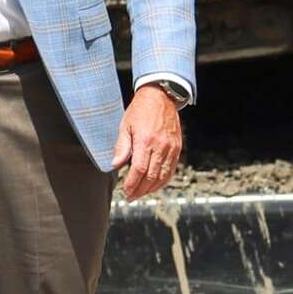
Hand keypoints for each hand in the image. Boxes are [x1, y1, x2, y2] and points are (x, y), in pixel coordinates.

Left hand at [116, 84, 182, 200]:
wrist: (161, 96)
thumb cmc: (140, 110)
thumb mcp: (125, 125)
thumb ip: (121, 147)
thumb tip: (115, 165)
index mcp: (145, 140)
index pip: (139, 170)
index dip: (132, 184)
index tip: (125, 191)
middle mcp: (160, 146)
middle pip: (151, 176)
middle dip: (140, 190)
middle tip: (131, 196)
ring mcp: (171, 148)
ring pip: (162, 176)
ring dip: (151, 189)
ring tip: (141, 194)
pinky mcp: (177, 148)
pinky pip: (171, 170)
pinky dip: (163, 181)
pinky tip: (155, 185)